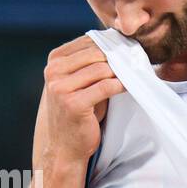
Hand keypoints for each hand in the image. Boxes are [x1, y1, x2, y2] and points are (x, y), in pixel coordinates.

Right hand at [41, 36, 124, 163]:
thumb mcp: (78, 81)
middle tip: (133, 64)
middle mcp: (53, 72)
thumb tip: (117, 41)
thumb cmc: (77, 112)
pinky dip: (120, 85)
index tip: (126, 51)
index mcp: (53, 61)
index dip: (110, 45)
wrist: (65, 146)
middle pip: (96, 53)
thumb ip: (89, 62)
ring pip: (102, 69)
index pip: (87, 41)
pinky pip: (106, 86)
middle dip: (117, 58)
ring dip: (120, 72)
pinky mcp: (73, 103)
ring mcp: (60, 88)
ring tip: (130, 77)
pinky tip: (127, 88)